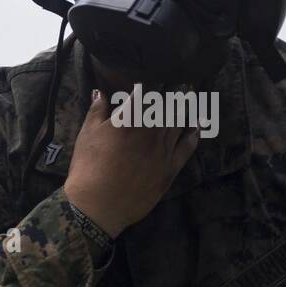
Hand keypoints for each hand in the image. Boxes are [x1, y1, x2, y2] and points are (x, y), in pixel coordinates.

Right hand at [63, 88, 199, 238]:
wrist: (98, 206)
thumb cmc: (87, 168)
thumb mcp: (87, 134)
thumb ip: (97, 110)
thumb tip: (100, 92)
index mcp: (129, 118)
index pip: (145, 92)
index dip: (151, 84)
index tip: (154, 80)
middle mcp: (150, 130)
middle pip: (167, 105)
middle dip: (173, 93)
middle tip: (181, 85)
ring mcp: (163, 150)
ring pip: (179, 122)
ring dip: (184, 109)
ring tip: (191, 97)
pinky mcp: (170, 168)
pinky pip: (188, 147)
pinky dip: (194, 133)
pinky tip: (198, 125)